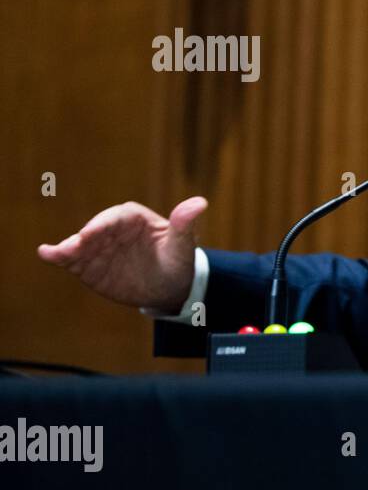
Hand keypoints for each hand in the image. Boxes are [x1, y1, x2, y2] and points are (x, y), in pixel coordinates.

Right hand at [37, 197, 207, 313]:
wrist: (169, 287)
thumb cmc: (177, 261)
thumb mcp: (182, 245)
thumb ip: (184, 224)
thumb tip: (200, 202)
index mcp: (134, 217)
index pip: (116, 217)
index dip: (103, 224)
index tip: (91, 234)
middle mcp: (112, 228)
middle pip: (94, 229)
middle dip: (84, 237)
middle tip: (75, 246)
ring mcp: (98, 246)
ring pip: (80, 244)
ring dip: (68, 248)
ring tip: (57, 253)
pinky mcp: (88, 264)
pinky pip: (72, 258)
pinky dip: (58, 255)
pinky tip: (45, 253)